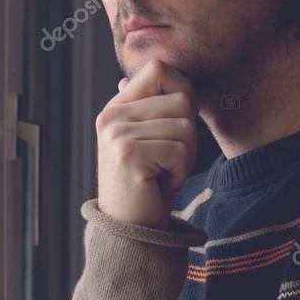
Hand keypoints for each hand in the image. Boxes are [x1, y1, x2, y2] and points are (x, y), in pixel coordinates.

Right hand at [95, 59, 197, 229]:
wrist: (129, 230)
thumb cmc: (146, 185)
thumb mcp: (146, 140)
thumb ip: (146, 108)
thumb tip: (140, 76)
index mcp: (115, 108)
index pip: (159, 69)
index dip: (182, 90)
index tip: (178, 122)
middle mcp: (112, 116)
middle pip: (181, 99)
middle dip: (188, 133)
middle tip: (168, 159)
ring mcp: (117, 134)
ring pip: (185, 126)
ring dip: (185, 155)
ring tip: (163, 172)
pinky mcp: (129, 153)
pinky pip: (180, 149)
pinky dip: (180, 171)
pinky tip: (161, 182)